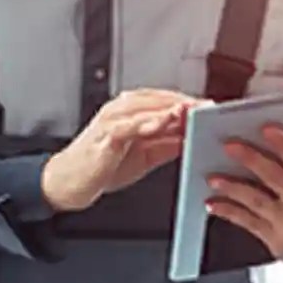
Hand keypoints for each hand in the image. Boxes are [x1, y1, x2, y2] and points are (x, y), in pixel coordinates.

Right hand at [42, 89, 204, 211]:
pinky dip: (147, 121)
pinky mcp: (105, 134)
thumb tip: (191, 137)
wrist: (71, 182)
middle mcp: (122, 110)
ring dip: (170, 107)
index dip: (189, 103)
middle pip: (159, 100)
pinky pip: (129, 124)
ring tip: (192, 109)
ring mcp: (112, 120)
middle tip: (209, 106)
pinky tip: (164, 121)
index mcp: (132, 112)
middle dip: (185, 102)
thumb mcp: (145, 155)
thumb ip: (167, 144)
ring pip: (146, 107)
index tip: (212, 108)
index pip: (165, 101)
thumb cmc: (104, 165)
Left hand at [206, 127, 282, 277]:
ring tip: (213, 177)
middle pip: (274, 177)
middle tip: (229, 145)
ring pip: (255, 200)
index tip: (266, 129)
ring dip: (232, 187)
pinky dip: (228, 211)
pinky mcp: (274, 240)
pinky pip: (247, 222)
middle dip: (250, 159)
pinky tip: (213, 203)